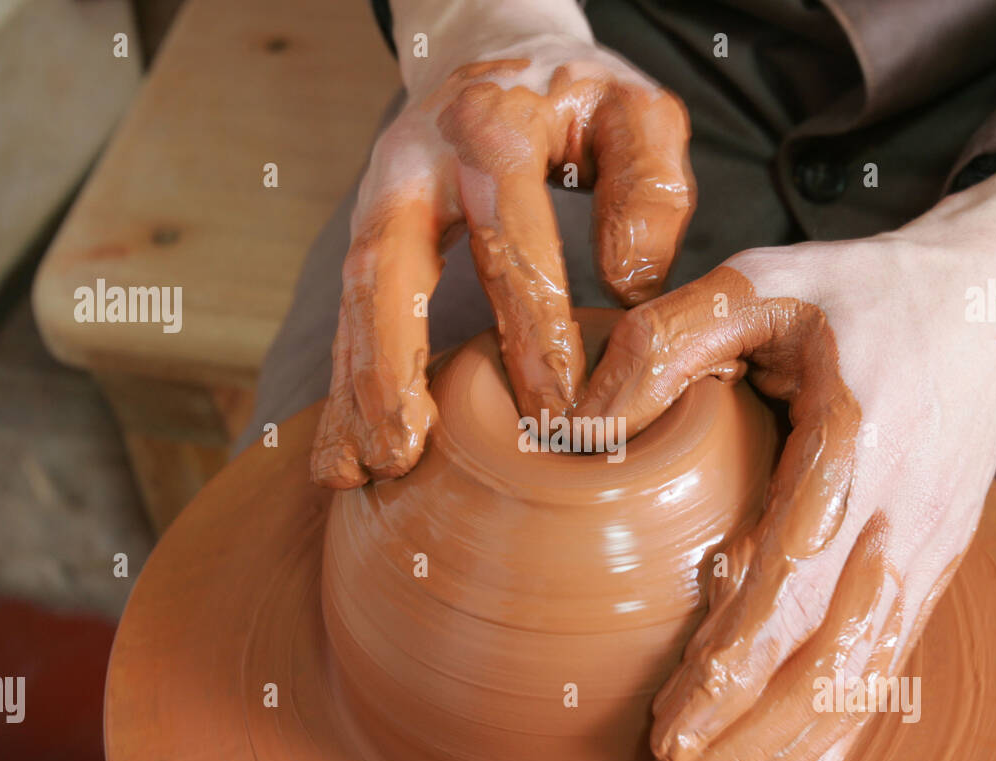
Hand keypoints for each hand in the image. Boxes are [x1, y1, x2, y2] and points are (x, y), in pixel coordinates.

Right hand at [311, 0, 693, 486]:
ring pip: (355, 299)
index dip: (533, 326)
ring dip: (354, 389)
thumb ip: (651, 187)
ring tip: (362, 471)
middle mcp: (418, 163)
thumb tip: (631, 286)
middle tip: (407, 453)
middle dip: (393, 364)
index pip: (510, 233)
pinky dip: (344, 389)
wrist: (491, 54)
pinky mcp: (370, 236)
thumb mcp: (637, 113)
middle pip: (390, 265)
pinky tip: (343, 456)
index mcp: (492, 125)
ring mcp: (381, 199)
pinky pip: (349, 317)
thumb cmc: (577, 98)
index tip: (559, 413)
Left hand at [579, 168, 995, 760]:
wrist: (992, 306)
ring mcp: (927, 552)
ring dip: (784, 759)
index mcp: (860, 447)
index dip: (734, 667)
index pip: (792, 580)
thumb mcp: (764, 283)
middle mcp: (905, 519)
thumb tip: (581, 421)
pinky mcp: (933, 568)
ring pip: (857, 683)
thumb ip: (670, 343)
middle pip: (827, 662)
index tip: (670, 732)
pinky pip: (889, 667)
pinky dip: (844, 735)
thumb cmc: (866, 295)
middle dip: (746, 746)